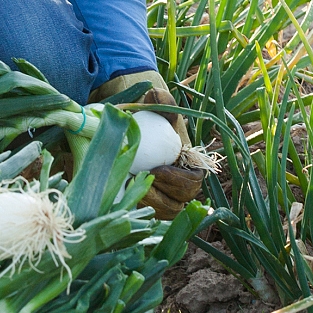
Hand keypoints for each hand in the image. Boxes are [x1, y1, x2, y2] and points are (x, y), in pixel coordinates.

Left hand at [92, 71, 203, 220]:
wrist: (131, 135)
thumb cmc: (148, 122)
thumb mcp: (155, 109)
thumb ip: (160, 100)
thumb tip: (156, 95)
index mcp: (189, 168)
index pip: (192, 183)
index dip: (177, 181)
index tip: (157, 171)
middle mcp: (180, 189)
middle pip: (178, 203)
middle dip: (161, 196)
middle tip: (139, 182)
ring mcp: (164, 200)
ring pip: (162, 213)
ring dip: (147, 204)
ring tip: (128, 190)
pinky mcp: (148, 208)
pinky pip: (146, 217)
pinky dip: (135, 209)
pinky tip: (120, 198)